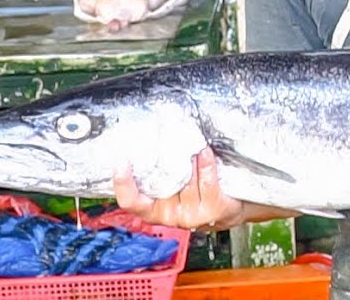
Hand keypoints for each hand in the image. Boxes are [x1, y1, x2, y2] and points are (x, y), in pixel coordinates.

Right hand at [113, 147, 244, 229]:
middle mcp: (169, 215)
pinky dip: (205, 163)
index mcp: (153, 210)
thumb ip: (158, 173)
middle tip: (162, 133)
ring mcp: (191, 215)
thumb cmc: (197, 194)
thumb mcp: (171, 187)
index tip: (120, 161)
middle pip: (161, 183)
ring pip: (185, 179)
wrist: (229, 211)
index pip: (130, 201)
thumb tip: (143, 142)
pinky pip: (206, 181)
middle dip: (162, 157)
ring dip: (189, 157)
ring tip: (190, 140)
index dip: (122, 183)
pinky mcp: (212, 209)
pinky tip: (205, 151)